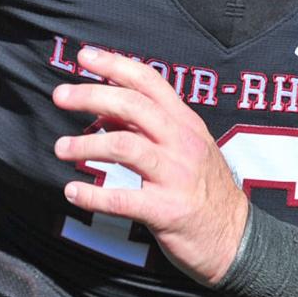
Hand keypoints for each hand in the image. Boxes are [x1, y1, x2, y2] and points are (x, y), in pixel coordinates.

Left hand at [52, 46, 248, 284]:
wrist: (237, 240)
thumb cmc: (204, 192)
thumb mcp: (185, 149)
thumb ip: (148, 128)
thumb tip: (103, 110)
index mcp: (186, 124)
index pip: (149, 82)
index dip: (115, 64)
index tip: (84, 56)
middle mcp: (183, 143)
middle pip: (132, 106)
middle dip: (91, 95)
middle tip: (60, 95)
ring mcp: (176, 176)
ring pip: (125, 146)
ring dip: (86, 144)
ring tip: (60, 148)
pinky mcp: (167, 210)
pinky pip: (123, 199)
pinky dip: (93, 194)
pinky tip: (72, 192)